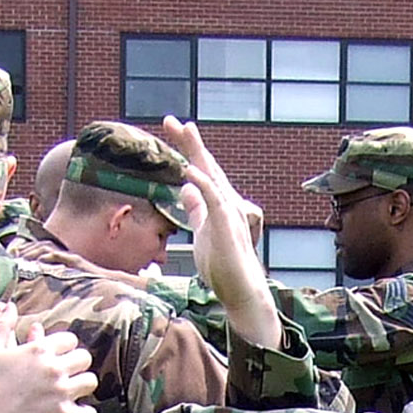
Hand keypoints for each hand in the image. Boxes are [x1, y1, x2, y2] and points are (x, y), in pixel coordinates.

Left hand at [160, 116, 279, 347]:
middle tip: (170, 120)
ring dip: (196, 153)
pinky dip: (202, 183)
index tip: (171, 131)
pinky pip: (214, 199)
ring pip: (211, 175)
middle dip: (188, 142)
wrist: (242, 292)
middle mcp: (225, 202)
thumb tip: (184, 189)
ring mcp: (228, 212)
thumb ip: (196, 211)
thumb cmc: (223, 267)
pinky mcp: (227, 226)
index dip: (186, 151)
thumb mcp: (202, 232)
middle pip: (205, 166)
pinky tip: (189, 171)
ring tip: (183, 131)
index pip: (200, 171)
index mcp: (217, 204)